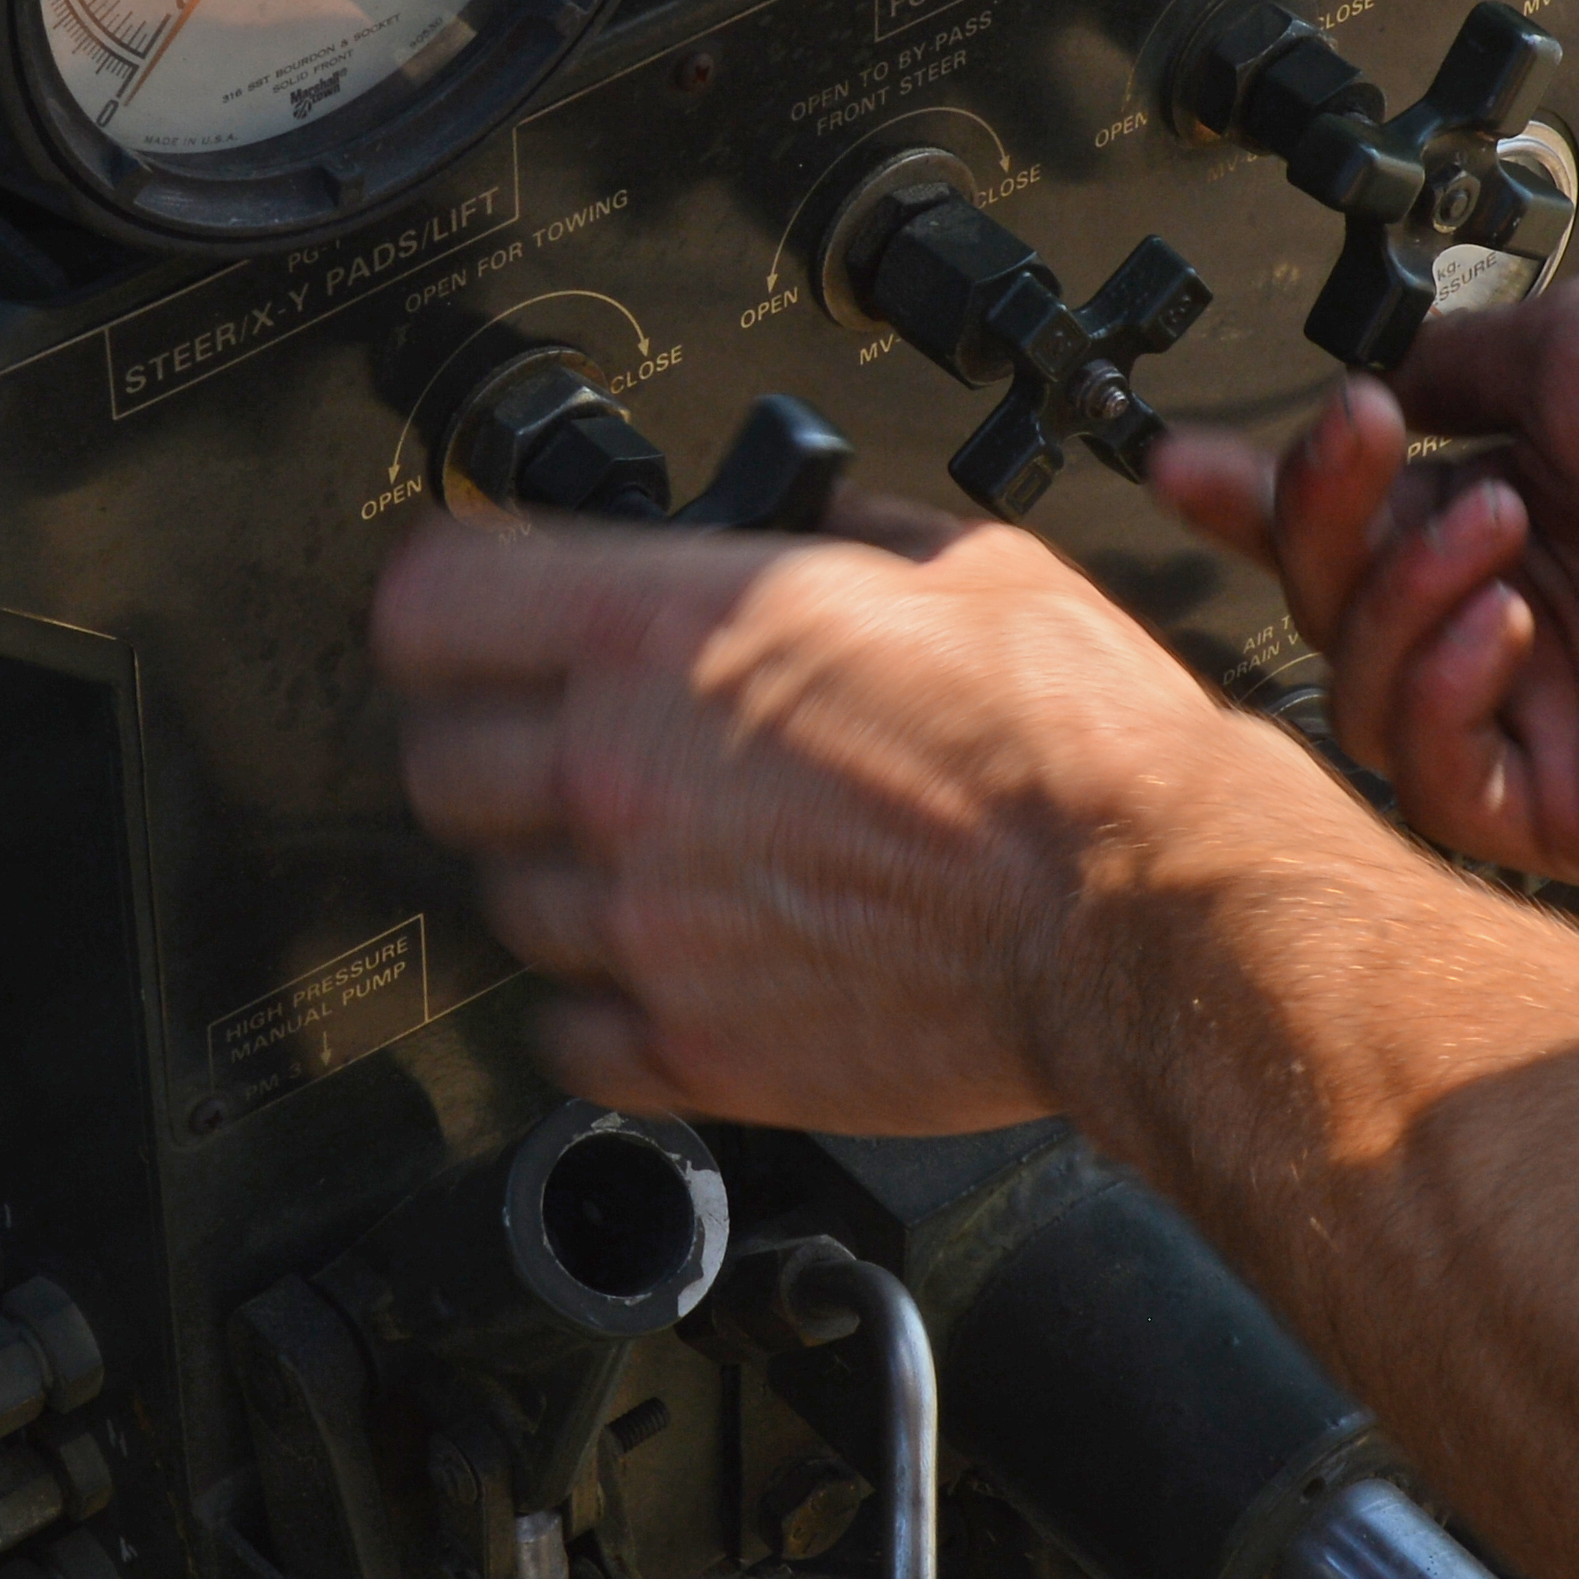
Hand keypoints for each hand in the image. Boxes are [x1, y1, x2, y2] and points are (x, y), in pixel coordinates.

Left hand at [372, 497, 1321, 1132]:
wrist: (1147, 909)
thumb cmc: (1073, 740)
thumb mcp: (948, 560)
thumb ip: (826, 543)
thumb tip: (797, 531)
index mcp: (666, 631)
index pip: (432, 601)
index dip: (445, 600)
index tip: (466, 612)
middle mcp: (624, 776)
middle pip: (437, 762)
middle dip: (482, 740)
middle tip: (543, 737)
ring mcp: (646, 923)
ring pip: (499, 898)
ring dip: (550, 874)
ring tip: (635, 857)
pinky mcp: (693, 1047)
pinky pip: (563, 1034)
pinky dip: (592, 1006)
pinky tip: (654, 968)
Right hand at [1150, 277, 1578, 892]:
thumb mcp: (1570, 347)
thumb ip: (1448, 364)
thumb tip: (1366, 370)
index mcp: (1506, 534)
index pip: (1342, 540)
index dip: (1257, 506)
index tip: (1185, 462)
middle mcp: (1514, 636)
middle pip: (1327, 617)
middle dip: (1318, 521)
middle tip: (1362, 439)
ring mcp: (1544, 730)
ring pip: (1365, 705)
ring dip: (1396, 598)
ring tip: (1494, 520)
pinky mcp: (1578, 814)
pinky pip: (1441, 789)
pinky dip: (1442, 695)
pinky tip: (1504, 622)